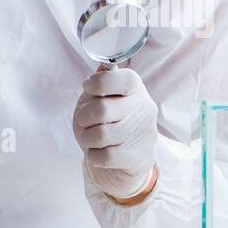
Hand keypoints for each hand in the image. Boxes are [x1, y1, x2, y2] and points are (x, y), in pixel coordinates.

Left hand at [73, 68, 158, 201]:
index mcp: (135, 89)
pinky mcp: (139, 156)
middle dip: (84, 116)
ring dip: (86, 137)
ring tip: (90, 137)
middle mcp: (144, 108)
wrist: (124, 158)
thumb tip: (103, 69)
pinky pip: (105, 156)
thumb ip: (101, 84)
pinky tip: (99, 152)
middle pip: (102, 110)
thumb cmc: (108, 121)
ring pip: (101, 135)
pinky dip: (94, 156)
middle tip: (84, 120)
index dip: (101, 82)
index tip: (88, 86)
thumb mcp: (102, 97)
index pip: (125, 80)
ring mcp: (143, 133)